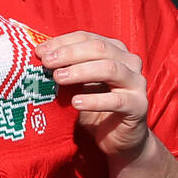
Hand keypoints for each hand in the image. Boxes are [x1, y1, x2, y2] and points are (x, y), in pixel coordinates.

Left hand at [38, 31, 149, 161]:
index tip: (39, 51)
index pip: (87, 38)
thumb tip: (38, 56)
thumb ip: (65, 70)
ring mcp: (137, 83)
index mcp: (115, 51)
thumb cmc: (95, 109)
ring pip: (110, 69)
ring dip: (81, 72)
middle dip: (69, 54)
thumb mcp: (78, 86)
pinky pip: (116, 101)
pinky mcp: (139, 106)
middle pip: (99, 49)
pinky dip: (94, 100)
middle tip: (47, 63)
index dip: (62, 42)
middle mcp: (129, 62)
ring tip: (58, 78)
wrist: (119, 140)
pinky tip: (75, 102)